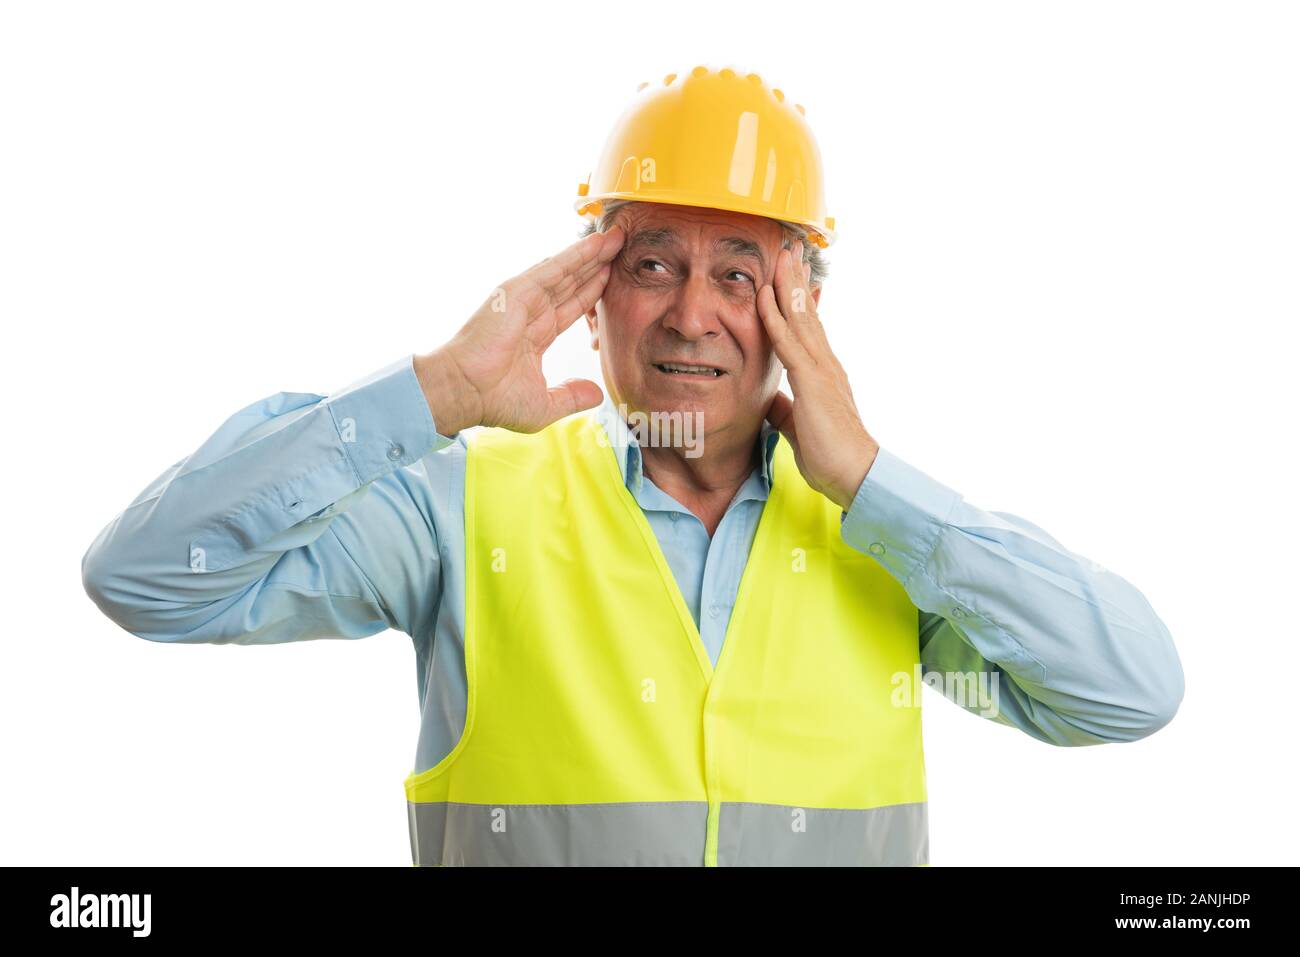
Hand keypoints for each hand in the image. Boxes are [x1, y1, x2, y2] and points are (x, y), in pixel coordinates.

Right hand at [414, 225, 624, 433]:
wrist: (465, 391)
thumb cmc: (493, 400)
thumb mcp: (543, 405)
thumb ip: (571, 397)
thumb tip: (596, 394)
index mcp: (536, 335)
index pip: (572, 307)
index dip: (593, 292)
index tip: (615, 278)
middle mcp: (531, 312)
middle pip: (572, 283)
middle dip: (597, 265)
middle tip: (622, 246)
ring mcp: (524, 299)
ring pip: (566, 271)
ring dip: (591, 254)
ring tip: (616, 236)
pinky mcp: (518, 291)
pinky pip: (553, 269)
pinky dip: (575, 255)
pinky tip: (596, 243)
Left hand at [757, 239, 879, 510]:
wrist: (855, 474)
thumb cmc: (832, 455)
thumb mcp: (799, 426)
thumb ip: (786, 409)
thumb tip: (772, 401)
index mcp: (822, 373)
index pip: (808, 328)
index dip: (798, 300)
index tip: (791, 275)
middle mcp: (825, 363)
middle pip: (807, 312)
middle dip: (795, 279)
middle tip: (787, 248)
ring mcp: (820, 370)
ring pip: (800, 318)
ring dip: (787, 285)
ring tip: (780, 255)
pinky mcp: (812, 382)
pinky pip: (788, 343)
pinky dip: (775, 317)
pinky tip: (764, 297)